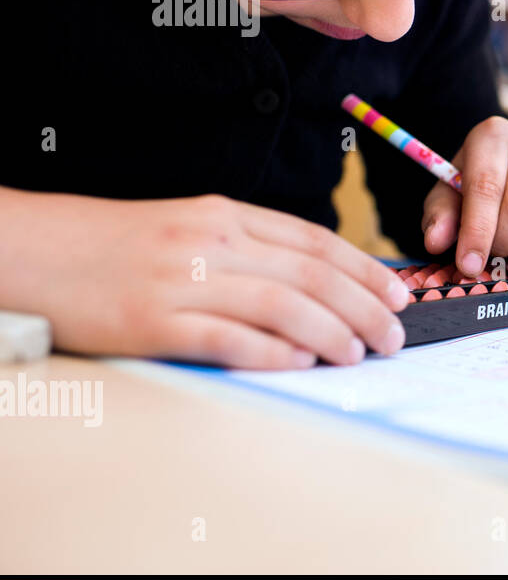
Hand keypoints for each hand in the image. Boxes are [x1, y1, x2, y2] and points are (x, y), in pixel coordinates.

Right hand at [1, 192, 410, 368]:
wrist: (29, 249)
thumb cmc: (113, 245)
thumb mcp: (188, 226)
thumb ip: (247, 247)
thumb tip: (315, 284)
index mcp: (224, 215)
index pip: (315, 242)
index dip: (365, 270)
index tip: (399, 295)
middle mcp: (211, 242)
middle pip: (312, 275)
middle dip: (365, 308)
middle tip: (395, 337)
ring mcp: (182, 282)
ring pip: (282, 306)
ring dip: (333, 333)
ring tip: (361, 355)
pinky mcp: (152, 322)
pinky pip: (227, 338)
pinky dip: (272, 352)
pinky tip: (301, 363)